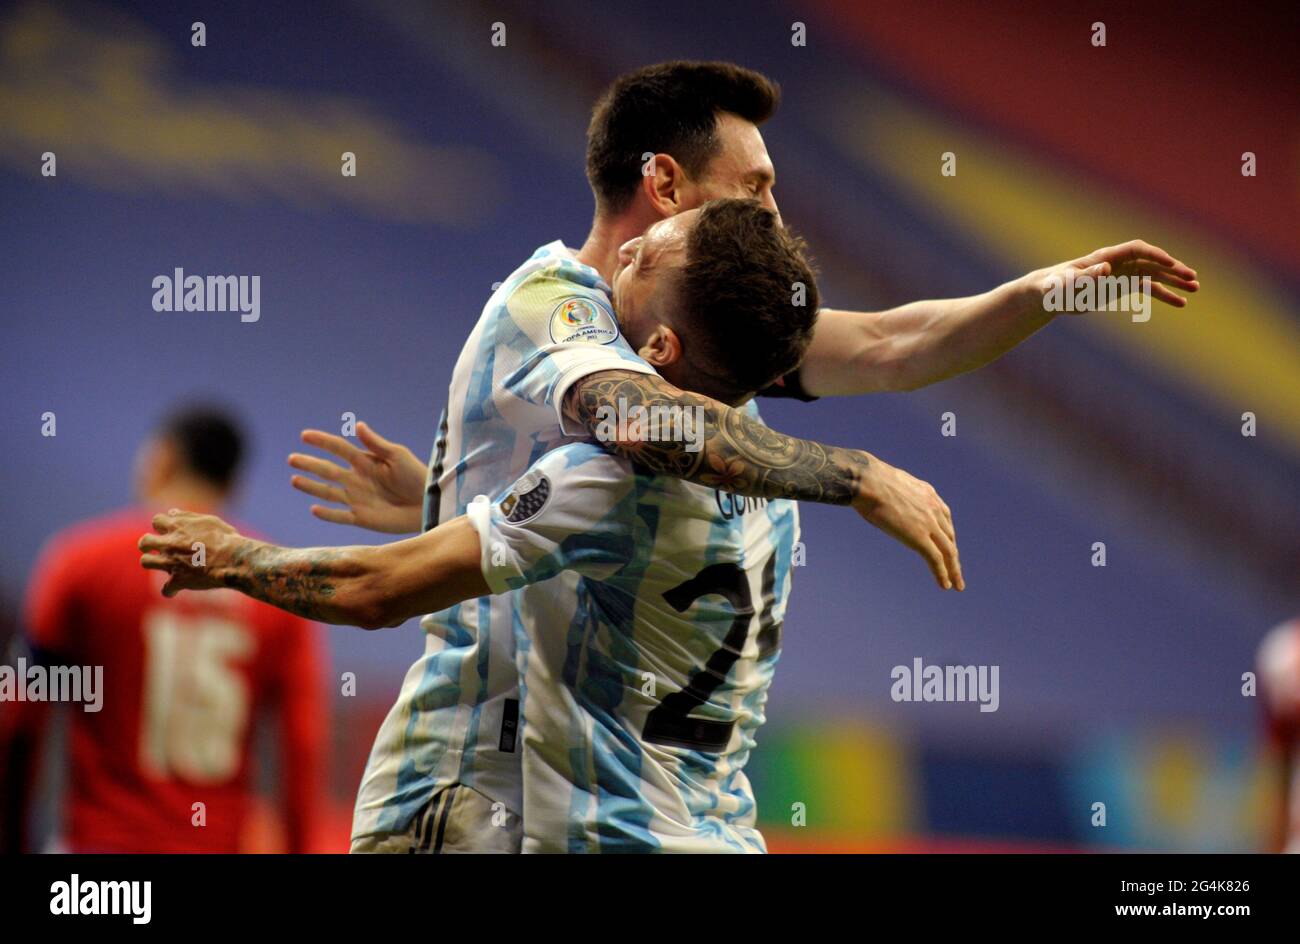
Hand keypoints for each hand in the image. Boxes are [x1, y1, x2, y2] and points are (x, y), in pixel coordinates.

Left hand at [138, 509, 244, 596]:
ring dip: (152, 562)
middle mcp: (169, 543)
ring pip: (145, 561)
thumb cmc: (226, 539)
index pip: (156, 521)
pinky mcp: (178, 580)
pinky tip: (175, 590)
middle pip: (144, 541)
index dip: (162, 526)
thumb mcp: (210, 521)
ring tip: (162, 564)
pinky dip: (170, 590)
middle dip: (147, 544)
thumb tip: (172, 513)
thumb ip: (189, 517)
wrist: (233, 559)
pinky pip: (166, 589)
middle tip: (156, 547)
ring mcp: (171, 562)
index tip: (169, 530)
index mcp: (177, 527)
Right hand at [288, 421, 425, 533]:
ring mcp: (357, 499)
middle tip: (292, 458)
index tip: (305, 435)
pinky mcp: (361, 518)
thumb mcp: (397, 456)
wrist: (428, 503)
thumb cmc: (416, 476)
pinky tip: (314, 508)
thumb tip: (357, 425)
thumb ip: (375, 444)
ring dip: (311, 487)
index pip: (338, 449)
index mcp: (365, 462)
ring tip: (294, 480)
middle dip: (310, 464)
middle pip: (327, 471)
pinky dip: (327, 514)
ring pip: (328, 492)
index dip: (322, 441)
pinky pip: (340, 516)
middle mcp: (357, 479)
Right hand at [853, 456, 962, 590]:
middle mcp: (934, 508)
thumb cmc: (869, 480)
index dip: (947, 535)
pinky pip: (936, 560)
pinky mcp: (919, 537)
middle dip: (953, 554)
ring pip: (948, 551)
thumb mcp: (890, 483)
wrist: (867, 481)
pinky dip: (943, 574)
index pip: (945, 518)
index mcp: (928, 493)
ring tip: (957, 585)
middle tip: (957, 569)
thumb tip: (883, 495)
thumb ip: (896, 493)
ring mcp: (929, 523)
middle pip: (949, 537)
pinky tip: (946, 585)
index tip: (948, 545)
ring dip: (954, 570)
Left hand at [1028, 239, 1198, 311]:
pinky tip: (1181, 303)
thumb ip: (1086, 276)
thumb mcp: (1068, 283)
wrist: (1050, 294)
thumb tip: (1106, 269)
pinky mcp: (1123, 287)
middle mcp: (1119, 263)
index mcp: (1107, 257)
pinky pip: (1149, 289)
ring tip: (1195, 288)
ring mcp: (1123, 274)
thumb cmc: (1055, 286)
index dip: (1155, 255)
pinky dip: (1164, 295)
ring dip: (1175, 281)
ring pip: (1155, 275)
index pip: (1137, 250)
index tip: (1171, 264)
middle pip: (1152, 261)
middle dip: (1172, 268)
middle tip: (1192, 277)